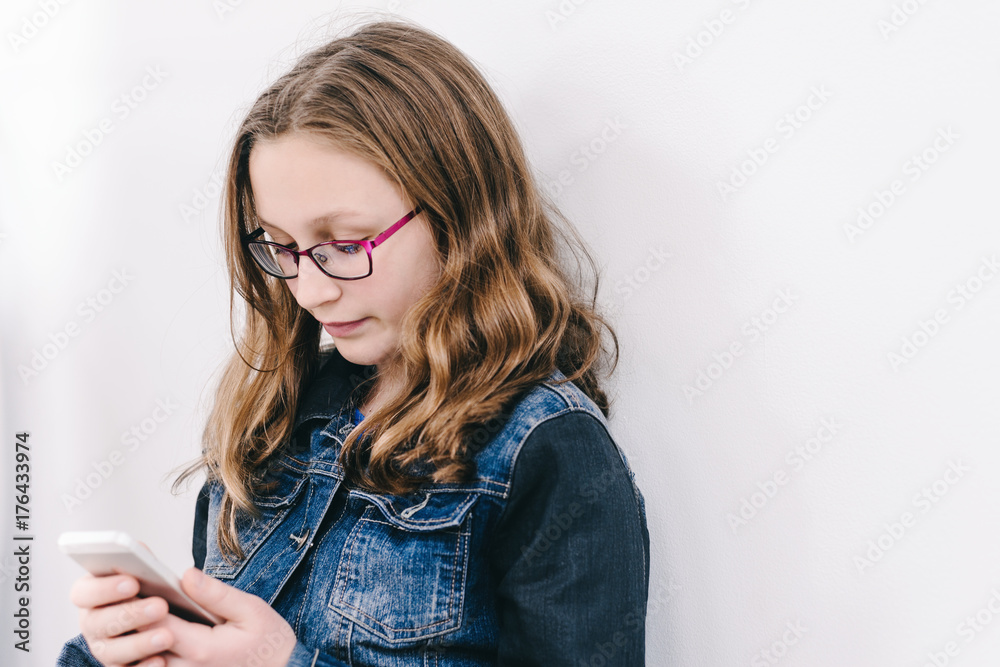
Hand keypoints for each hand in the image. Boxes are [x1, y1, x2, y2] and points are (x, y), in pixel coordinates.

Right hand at [70, 572, 173, 666]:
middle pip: (97, 623)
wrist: (178, 619)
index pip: (84, 592)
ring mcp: (105, 648)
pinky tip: (161, 660)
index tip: (133, 583)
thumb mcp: (161, 574)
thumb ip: (165, 570)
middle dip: (129, 614)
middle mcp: (94, 623)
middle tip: (160, 607)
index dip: (104, 588)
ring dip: (138, 644)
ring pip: (111, 652)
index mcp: (94, 593)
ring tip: (167, 636)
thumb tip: (191, 575)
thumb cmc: (162, 590)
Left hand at [138, 567, 296, 666]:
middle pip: (143, 643)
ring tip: (131, 614)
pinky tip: (151, 634)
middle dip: (131, 618)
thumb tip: (186, 574)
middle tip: (123, 594)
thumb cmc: (269, 643)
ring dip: (137, 638)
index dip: (139, 600)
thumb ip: (216, 594)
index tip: (130, 579)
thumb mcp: (251, 611)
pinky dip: (148, 653)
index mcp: (201, 649)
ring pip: (145, 660)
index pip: (156, 622)